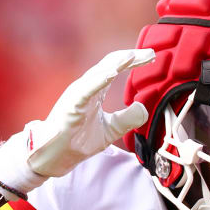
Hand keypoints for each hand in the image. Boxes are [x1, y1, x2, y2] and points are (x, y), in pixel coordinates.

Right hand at [0, 49, 154, 198]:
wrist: (58, 156)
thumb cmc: (79, 140)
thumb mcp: (112, 129)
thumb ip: (127, 118)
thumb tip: (143, 107)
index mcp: (95, 90)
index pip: (116, 69)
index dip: (134, 61)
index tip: (152, 57)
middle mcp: (87, 88)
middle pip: (110, 65)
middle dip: (130, 57)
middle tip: (151, 52)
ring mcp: (78, 94)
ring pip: (98, 73)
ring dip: (116, 63)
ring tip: (132, 56)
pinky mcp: (71, 105)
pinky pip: (86, 89)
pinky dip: (98, 80)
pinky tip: (112, 73)